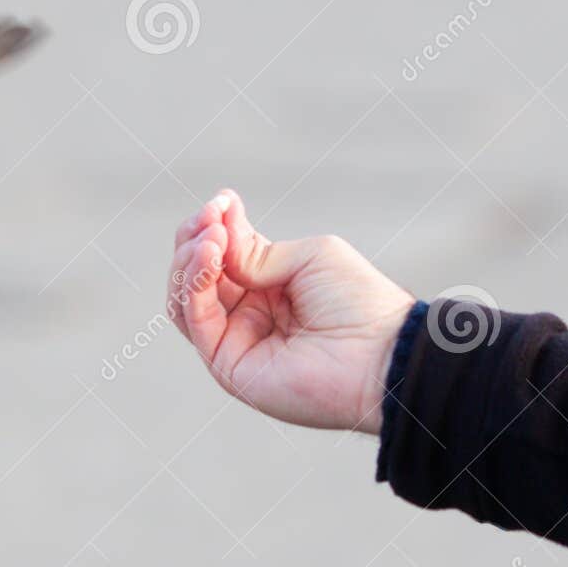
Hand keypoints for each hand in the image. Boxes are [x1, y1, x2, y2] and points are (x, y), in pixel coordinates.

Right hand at [167, 190, 414, 433]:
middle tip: (210, 217)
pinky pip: (196, 321)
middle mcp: (248, 314)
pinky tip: (210, 255)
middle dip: (195, 238)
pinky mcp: (227, 366)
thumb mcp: (308, 256)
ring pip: (185, 297)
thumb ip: (254, 251)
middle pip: (193, 273)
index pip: (221, 254)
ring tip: (210, 237)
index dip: (213, 225)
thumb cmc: (359, 303)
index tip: (221, 201)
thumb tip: (214, 237)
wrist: (382, 355)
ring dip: (188, 260)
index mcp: (268, 287)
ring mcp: (236, 340)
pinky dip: (193, 285)